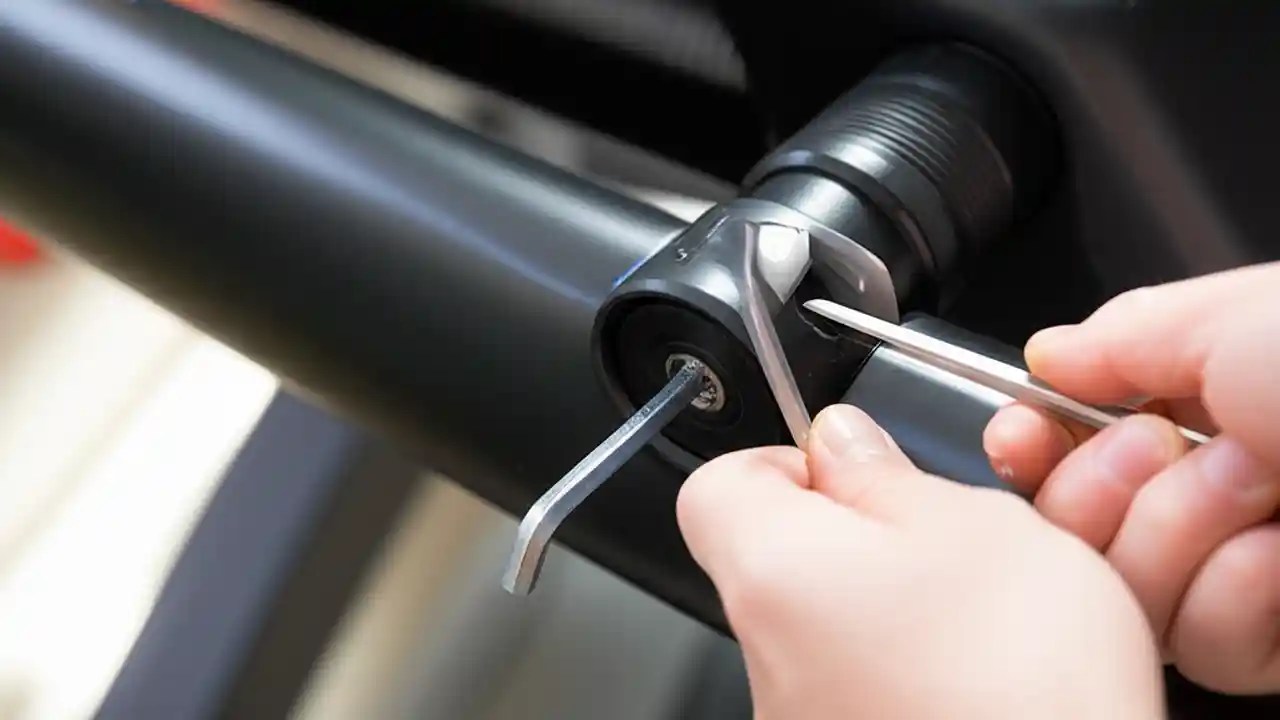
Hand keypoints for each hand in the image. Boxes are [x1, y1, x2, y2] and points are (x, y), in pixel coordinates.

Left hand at [678, 405, 1163, 719]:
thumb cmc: (1021, 688)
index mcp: (772, 571)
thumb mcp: (976, 526)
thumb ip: (887, 471)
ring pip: (830, 627)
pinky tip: (983, 681)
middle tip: (943, 544)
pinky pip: (864, 688)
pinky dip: (914, 673)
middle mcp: (765, 660)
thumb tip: (844, 444)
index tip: (855, 469)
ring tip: (981, 624)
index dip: (788, 462)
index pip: (715, 483)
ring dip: (894, 609)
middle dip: (860, 537)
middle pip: (780, 559)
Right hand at [984, 262, 1279, 693]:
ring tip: (1260, 489)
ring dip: (1182, 534)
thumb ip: (1125, 335)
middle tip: (1162, 447)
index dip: (1028, 448)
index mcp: (1205, 404)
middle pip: (1076, 526)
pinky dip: (1239, 596)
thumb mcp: (1239, 317)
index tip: (1019, 439)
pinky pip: (1206, 645)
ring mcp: (1249, 570)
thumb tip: (1048, 352)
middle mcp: (1217, 488)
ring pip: (1130, 592)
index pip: (1068, 442)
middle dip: (1102, 486)